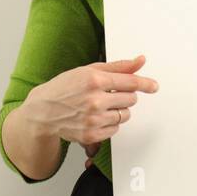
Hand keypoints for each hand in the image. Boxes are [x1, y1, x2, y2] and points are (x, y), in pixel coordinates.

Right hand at [21, 55, 158, 156]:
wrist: (43, 111)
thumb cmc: (65, 87)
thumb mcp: (89, 70)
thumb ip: (118, 67)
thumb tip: (141, 61)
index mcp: (94, 80)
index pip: (130, 82)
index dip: (145, 84)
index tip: (154, 86)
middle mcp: (95, 100)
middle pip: (130, 99)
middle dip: (125, 96)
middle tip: (110, 94)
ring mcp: (93, 119)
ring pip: (125, 116)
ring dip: (118, 111)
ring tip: (101, 106)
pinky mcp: (91, 135)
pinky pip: (115, 129)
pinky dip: (110, 124)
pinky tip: (97, 117)